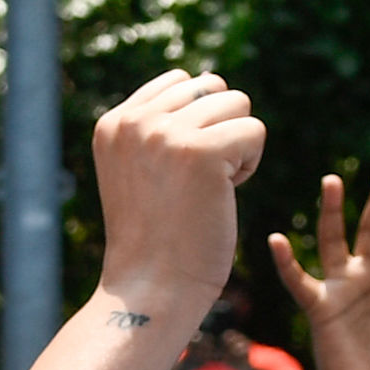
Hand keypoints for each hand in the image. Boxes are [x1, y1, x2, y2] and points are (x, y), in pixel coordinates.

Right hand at [86, 69, 268, 325]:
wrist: (151, 288)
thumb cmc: (155, 238)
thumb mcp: (139, 169)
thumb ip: (159, 126)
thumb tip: (210, 82)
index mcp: (114, 122)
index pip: (181, 82)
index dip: (198, 124)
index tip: (180, 170)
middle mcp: (135, 121)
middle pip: (213, 88)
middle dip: (220, 131)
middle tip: (199, 182)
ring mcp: (166, 134)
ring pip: (238, 104)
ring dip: (237, 146)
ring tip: (210, 188)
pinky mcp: (202, 151)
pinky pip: (255, 131)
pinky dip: (250, 164)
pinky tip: (225, 195)